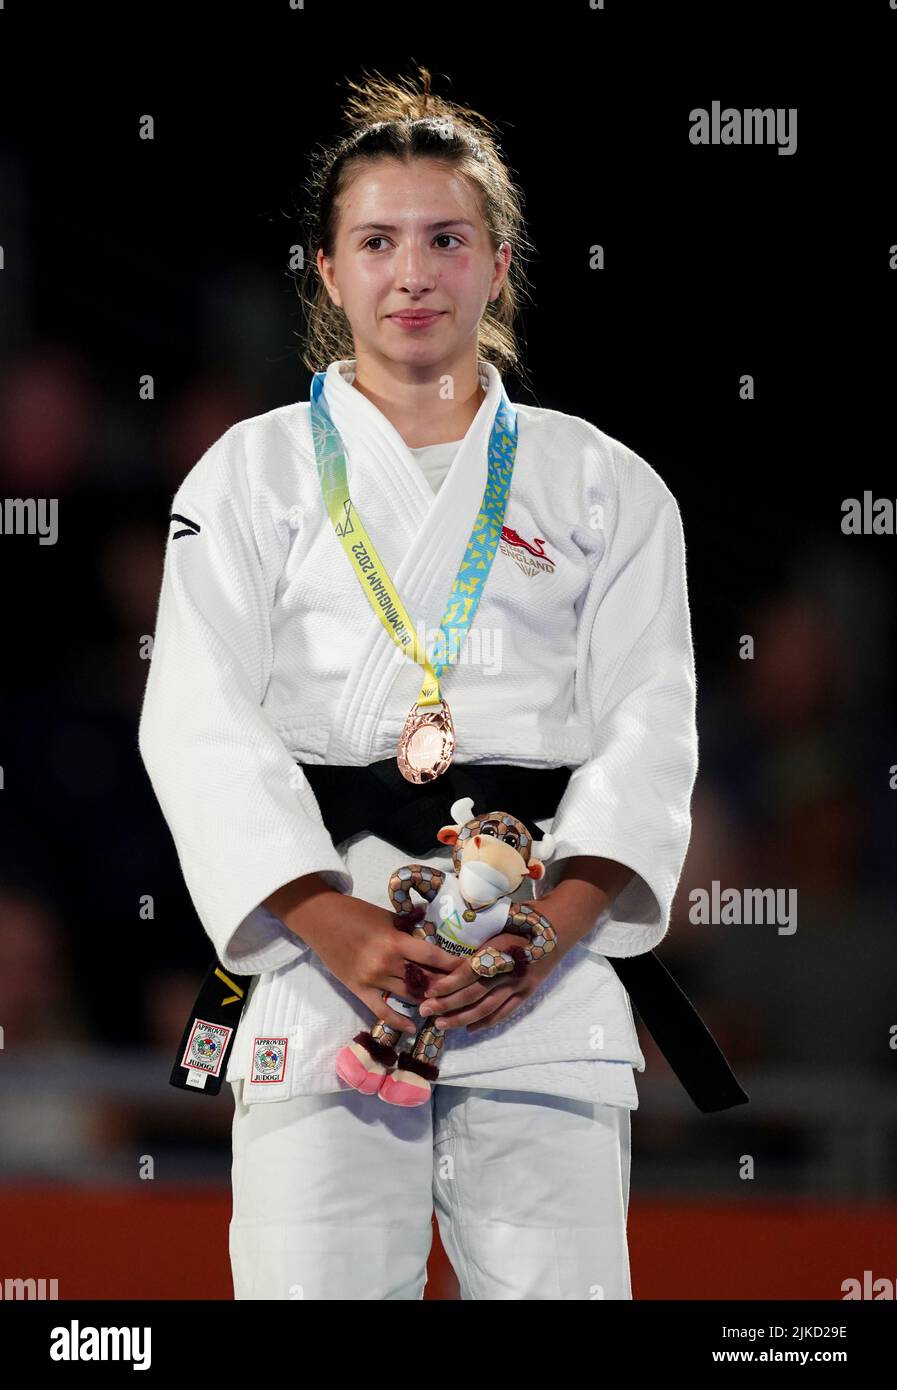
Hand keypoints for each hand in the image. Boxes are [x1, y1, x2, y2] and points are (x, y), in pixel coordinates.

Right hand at [264, 877, 449, 1037]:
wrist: (321, 920)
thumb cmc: (356, 913)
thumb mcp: (388, 917)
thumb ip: (409, 929)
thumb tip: (433, 932)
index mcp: (397, 941)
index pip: (433, 957)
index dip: (454, 965)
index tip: (473, 969)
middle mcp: (387, 963)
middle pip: (424, 980)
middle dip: (445, 986)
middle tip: (465, 992)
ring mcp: (373, 979)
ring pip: (408, 996)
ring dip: (427, 1001)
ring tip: (446, 1006)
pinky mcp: (359, 990)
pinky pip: (382, 1011)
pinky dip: (398, 1020)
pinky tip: (413, 1026)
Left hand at [416, 889, 580, 1034]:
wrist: (557, 929)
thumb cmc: (522, 920)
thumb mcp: (498, 919)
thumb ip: (476, 931)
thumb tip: (447, 937)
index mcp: (500, 949)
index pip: (470, 971)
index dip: (448, 983)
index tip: (428, 989)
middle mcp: (509, 970)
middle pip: (474, 992)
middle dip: (447, 1003)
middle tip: (424, 1010)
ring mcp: (519, 985)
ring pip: (487, 1007)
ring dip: (461, 1017)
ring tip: (440, 1024)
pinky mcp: (526, 994)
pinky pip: (503, 1013)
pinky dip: (485, 1022)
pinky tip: (467, 1028)